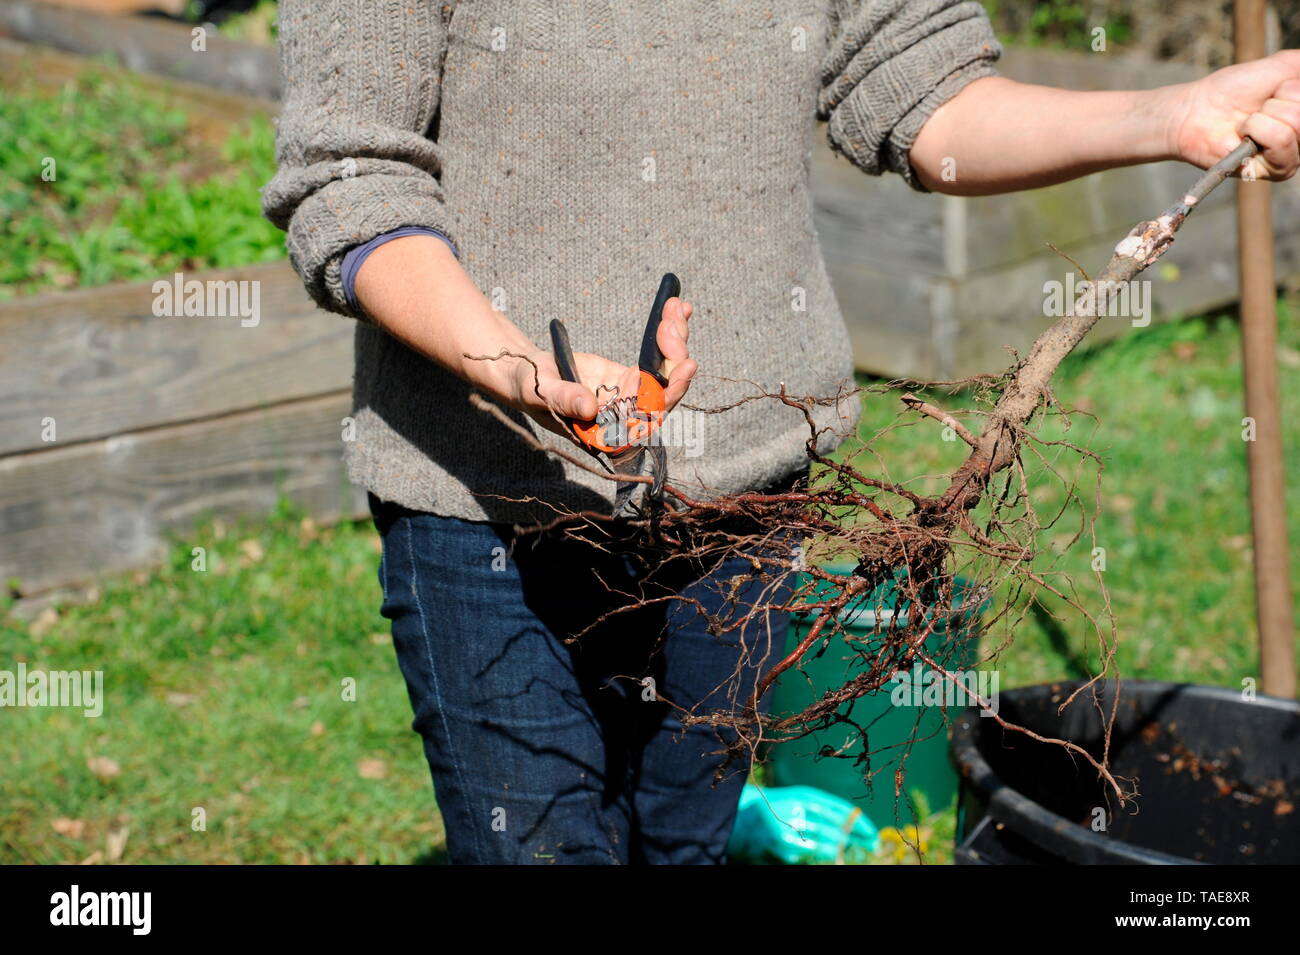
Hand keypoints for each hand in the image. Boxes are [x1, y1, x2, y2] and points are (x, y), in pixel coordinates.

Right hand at [506, 298, 696, 444]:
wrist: (526, 375)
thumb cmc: (529, 389)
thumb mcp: (542, 391)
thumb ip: (564, 400)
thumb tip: (590, 407)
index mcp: (607, 432)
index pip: (647, 419)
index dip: (669, 395)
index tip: (685, 367)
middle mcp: (625, 418)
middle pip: (664, 393)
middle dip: (675, 358)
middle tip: (672, 325)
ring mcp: (630, 397)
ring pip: (665, 374)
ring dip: (675, 341)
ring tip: (676, 308)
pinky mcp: (629, 379)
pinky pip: (656, 360)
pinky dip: (669, 335)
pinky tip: (679, 309)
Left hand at [1168, 50, 1299, 180]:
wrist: (1199, 109)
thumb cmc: (1237, 88)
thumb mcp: (1284, 66)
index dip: (1294, 90)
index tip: (1278, 90)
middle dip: (1282, 97)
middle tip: (1261, 105)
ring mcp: (1296, 155)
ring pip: (1296, 122)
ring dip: (1265, 114)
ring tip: (1250, 121)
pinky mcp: (1277, 171)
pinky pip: (1281, 140)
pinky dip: (1258, 128)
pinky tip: (1245, 135)